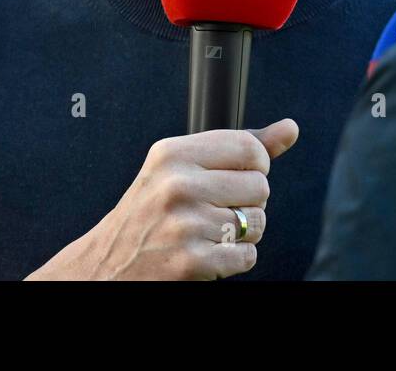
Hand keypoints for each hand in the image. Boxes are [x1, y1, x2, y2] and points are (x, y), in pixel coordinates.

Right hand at [25, 118, 298, 279]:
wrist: (104, 266)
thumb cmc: (151, 211)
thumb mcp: (182, 167)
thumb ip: (239, 147)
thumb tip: (291, 128)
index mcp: (173, 153)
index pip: (251, 149)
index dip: (253, 167)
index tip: (231, 179)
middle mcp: (177, 184)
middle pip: (260, 187)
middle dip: (246, 203)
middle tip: (213, 211)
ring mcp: (185, 224)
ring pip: (257, 222)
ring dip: (241, 233)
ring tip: (207, 233)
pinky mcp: (192, 262)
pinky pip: (247, 255)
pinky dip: (234, 260)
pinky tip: (205, 254)